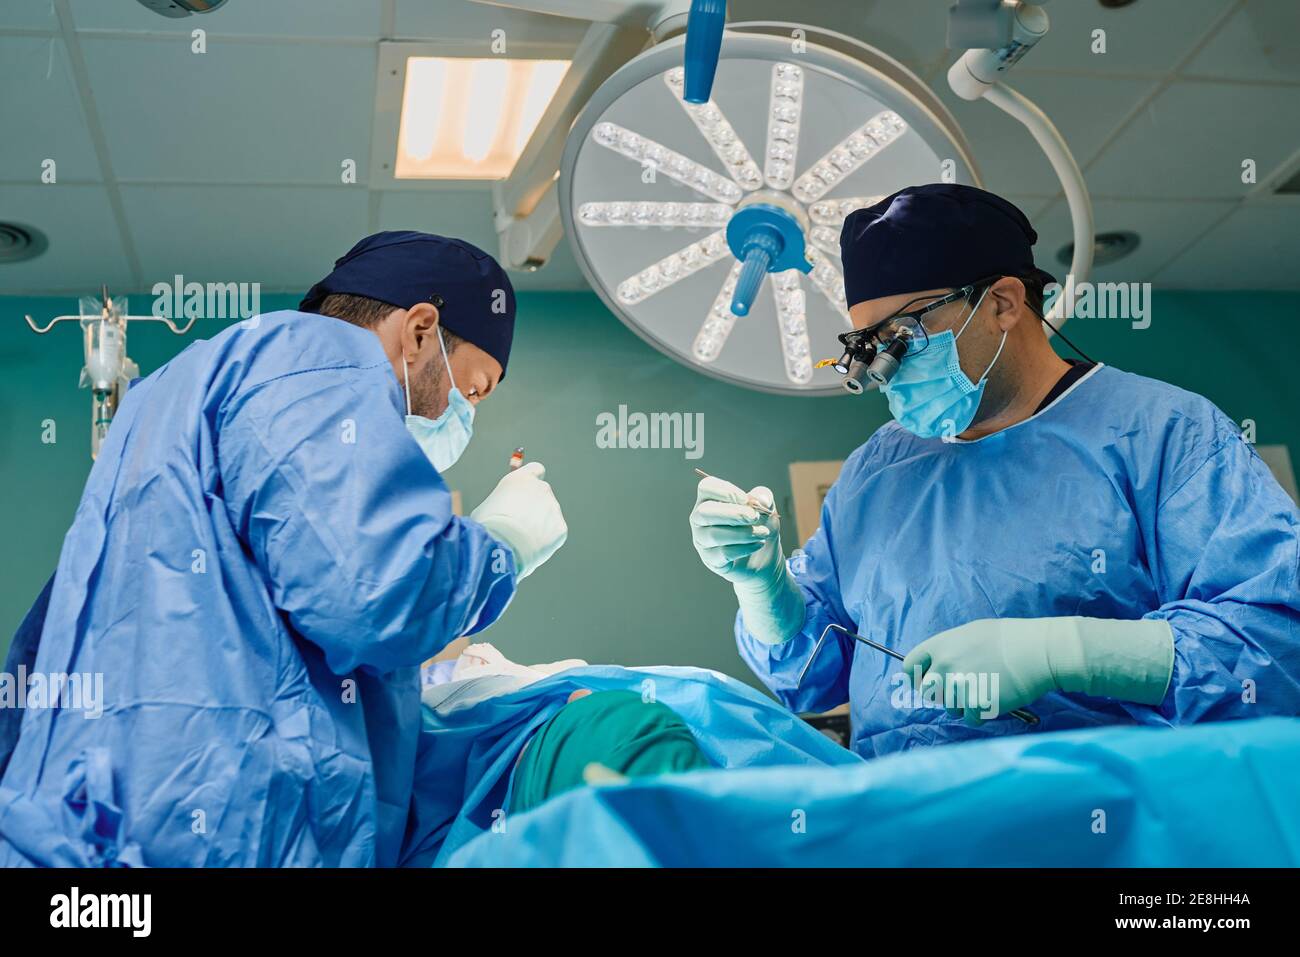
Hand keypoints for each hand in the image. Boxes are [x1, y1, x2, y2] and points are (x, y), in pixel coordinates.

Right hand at [470, 462, 566, 579]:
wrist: (502, 544)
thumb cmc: (488, 526)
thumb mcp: (488, 505)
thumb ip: (503, 501)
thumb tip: (504, 506)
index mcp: (521, 478)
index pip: (536, 469)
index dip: (531, 481)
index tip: (526, 491)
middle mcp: (541, 488)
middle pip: (543, 495)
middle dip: (535, 507)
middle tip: (520, 524)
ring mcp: (553, 507)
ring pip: (548, 516)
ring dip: (539, 525)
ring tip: (521, 539)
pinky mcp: (560, 527)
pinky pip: (554, 534)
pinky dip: (545, 541)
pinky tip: (530, 547)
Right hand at [689, 476, 781, 586]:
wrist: (764, 556)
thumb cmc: (759, 526)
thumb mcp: (765, 508)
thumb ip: (764, 497)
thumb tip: (762, 500)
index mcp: (709, 498)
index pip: (707, 487)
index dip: (726, 491)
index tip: (746, 499)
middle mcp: (699, 518)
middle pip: (705, 511)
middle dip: (733, 513)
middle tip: (754, 517)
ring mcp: (702, 539)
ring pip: (714, 534)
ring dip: (744, 533)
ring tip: (763, 533)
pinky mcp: (710, 558)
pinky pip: (723, 553)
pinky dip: (745, 548)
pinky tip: (758, 544)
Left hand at [901, 618, 1055, 724]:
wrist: (1038, 651)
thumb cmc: (1009, 639)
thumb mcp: (971, 633)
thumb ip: (949, 649)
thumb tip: (936, 664)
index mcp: (941, 645)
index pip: (911, 666)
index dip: (916, 677)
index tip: (924, 683)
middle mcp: (944, 665)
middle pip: (927, 692)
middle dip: (942, 695)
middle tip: (962, 690)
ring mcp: (959, 685)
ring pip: (950, 708)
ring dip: (964, 705)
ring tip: (985, 690)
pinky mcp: (976, 704)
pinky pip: (970, 718)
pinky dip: (981, 715)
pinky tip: (995, 700)